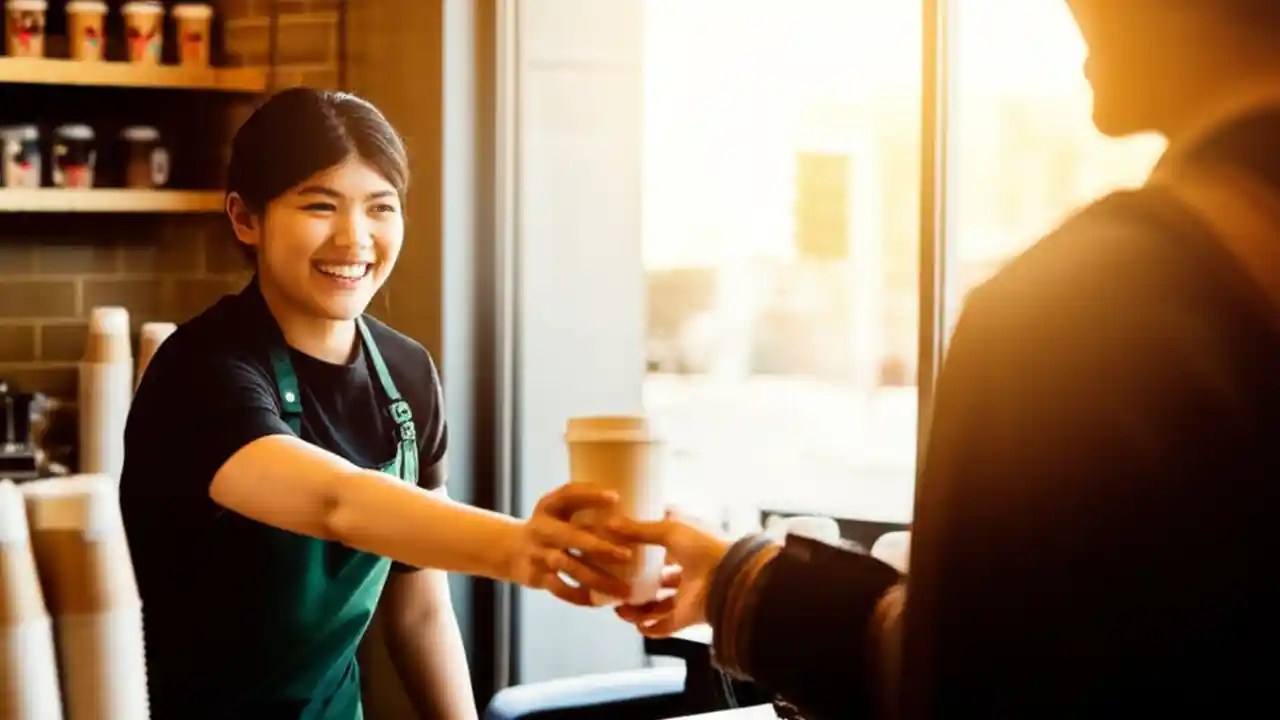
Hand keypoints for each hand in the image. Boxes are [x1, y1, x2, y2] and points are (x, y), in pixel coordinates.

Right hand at [506, 483, 634, 605]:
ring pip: (569, 566)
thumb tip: (631, 511)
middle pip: (570, 536)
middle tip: (627, 556)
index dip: (590, 494)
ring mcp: (537, 553)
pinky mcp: (536, 576)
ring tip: (623, 589)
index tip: (616, 497)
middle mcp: (541, 527)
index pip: (567, 494)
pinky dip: (581, 596)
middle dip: (600, 546)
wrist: (509, 549)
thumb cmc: (551, 527)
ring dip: (597, 579)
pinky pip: (560, 588)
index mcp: (549, 506)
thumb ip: (585, 508)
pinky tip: (601, 601)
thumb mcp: (559, 510)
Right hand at [606, 511, 730, 636]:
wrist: (727, 578)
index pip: (662, 552)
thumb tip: (609, 523)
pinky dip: (651, 629)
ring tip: (619, 609)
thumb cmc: (701, 547)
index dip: (642, 554)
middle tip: (614, 587)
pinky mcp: (686, 617)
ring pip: (658, 606)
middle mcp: (688, 573)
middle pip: (658, 582)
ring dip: (638, 609)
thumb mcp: (669, 530)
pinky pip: (666, 627)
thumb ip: (640, 530)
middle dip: (636, 586)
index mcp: (687, 549)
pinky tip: (637, 625)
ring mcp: (687, 597)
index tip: (620, 556)